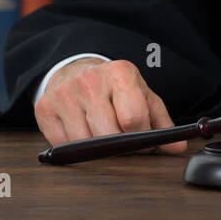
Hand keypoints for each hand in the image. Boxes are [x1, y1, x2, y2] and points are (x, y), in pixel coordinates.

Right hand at [34, 58, 187, 153]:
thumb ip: (161, 122)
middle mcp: (90, 80)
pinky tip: (81, 133)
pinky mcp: (44, 107)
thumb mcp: (143, 97)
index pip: (133, 118)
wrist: (77, 71)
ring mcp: (65, 93)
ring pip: (84, 143)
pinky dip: (74, 147)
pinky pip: (62, 144)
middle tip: (121, 141)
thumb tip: (176, 148)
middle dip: (119, 145)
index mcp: (120, 73)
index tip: (142, 140)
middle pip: (108, 134)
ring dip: (96, 149)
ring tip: (101, 135)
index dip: (141, 137)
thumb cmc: (116, 89)